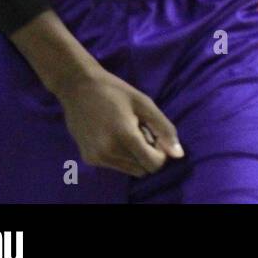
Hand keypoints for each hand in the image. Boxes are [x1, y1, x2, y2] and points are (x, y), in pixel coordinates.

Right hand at [54, 64, 183, 177]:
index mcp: (125, 137)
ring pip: (129, 169)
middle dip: (147, 154)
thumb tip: (179, 155)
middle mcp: (109, 153)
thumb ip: (164, 129)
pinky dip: (121, 155)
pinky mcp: (88, 159)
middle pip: (142, 169)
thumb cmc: (115, 91)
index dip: (161, 153)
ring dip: (134, 155)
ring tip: (126, 132)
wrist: (78, 87)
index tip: (154, 134)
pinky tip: (113, 135)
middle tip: (140, 131)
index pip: (153, 164)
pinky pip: (115, 166)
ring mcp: (96, 158)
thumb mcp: (145, 103)